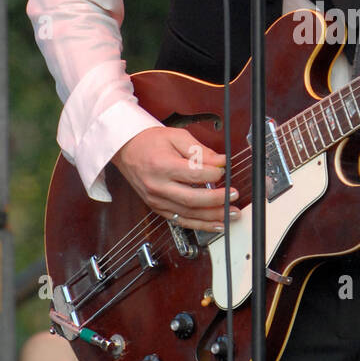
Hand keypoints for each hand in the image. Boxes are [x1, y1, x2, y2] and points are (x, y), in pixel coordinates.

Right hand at [112, 126, 238, 233]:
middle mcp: (158, 186)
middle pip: (192, 199)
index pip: (194, 174)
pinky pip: (181, 220)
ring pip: (188, 214)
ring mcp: (156, 200)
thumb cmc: (149, 142)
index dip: (214, 174)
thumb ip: (200, 150)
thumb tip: (221, 162)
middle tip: (234, 195)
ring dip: (213, 216)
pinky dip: (200, 224)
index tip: (225, 170)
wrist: (126, 150)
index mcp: (162, 165)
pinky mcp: (157, 208)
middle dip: (217, 199)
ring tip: (231, 214)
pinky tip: (216, 224)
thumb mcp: (176, 136)